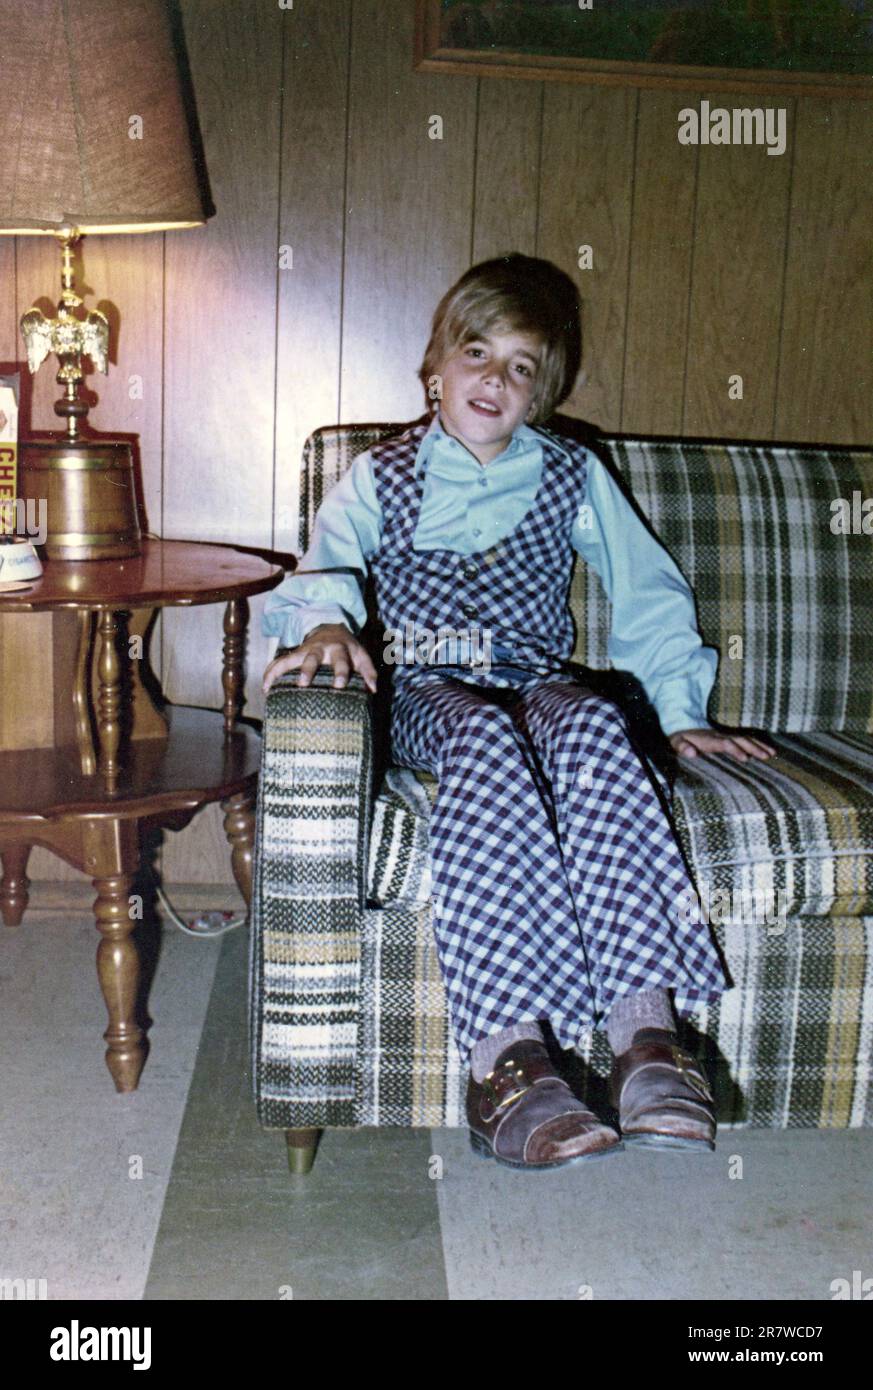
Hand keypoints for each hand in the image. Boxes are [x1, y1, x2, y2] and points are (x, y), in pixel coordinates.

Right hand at [262, 623, 377, 694]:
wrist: (331, 628)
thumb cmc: (348, 649)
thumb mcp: (361, 656)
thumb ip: (368, 671)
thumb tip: (372, 690)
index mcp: (339, 649)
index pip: (341, 661)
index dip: (341, 672)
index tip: (339, 685)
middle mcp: (319, 649)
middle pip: (312, 658)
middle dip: (308, 669)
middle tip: (304, 683)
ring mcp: (304, 651)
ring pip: (290, 659)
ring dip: (280, 671)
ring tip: (270, 686)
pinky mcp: (294, 655)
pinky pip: (279, 663)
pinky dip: (270, 672)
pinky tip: (265, 688)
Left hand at [668, 727, 776, 763]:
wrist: (683, 717)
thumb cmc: (681, 735)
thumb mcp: (676, 740)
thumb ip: (682, 746)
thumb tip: (691, 753)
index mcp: (709, 737)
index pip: (725, 743)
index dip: (734, 749)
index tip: (745, 758)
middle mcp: (721, 733)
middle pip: (740, 740)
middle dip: (753, 747)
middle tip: (766, 756)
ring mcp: (726, 732)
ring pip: (746, 738)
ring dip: (759, 745)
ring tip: (771, 754)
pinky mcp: (729, 732)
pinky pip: (746, 736)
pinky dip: (758, 742)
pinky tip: (769, 749)